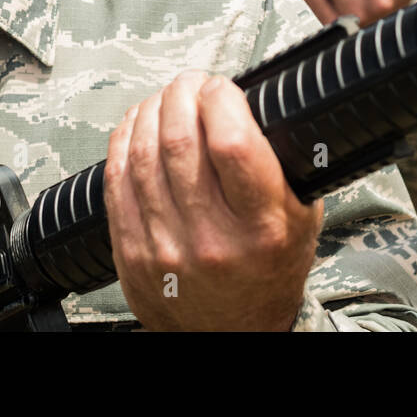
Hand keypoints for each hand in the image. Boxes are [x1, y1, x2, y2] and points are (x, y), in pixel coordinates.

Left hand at [105, 70, 324, 330]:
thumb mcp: (302, 216)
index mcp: (263, 227)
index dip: (220, 98)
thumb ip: (282, 161)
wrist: (234, 333)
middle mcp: (212, 240)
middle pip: (179, 140)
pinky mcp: (131, 254)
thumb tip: (250, 99)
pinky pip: (115, 181)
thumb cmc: (270, 268)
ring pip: (142, 154)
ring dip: (151, 110)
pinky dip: (123, 140)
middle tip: (192, 84)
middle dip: (182, 94)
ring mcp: (165, 248)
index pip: (231, 142)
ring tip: (166, 98)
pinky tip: (136, 123)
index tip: (222, 87)